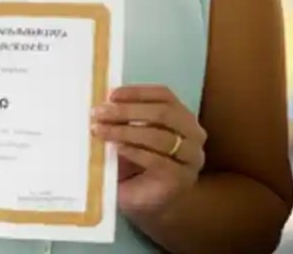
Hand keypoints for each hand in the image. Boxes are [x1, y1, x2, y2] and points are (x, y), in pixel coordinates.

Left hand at [92, 85, 205, 218]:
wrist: (145, 201)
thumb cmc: (134, 162)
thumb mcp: (127, 133)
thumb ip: (121, 117)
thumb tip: (101, 102)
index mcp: (181, 117)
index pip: (164, 96)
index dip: (137, 92)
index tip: (111, 95)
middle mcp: (193, 135)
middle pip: (164, 114)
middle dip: (128, 111)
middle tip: (99, 113)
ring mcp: (191, 159)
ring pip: (161, 137)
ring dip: (126, 131)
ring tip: (100, 130)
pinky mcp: (180, 179)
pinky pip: (158, 161)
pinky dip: (135, 152)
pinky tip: (117, 148)